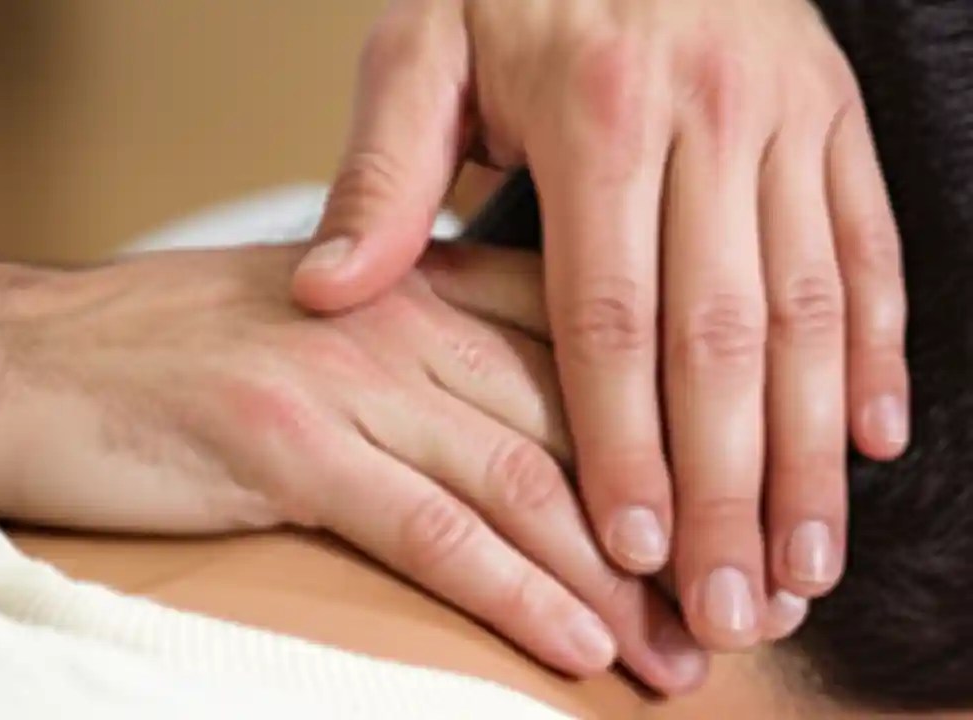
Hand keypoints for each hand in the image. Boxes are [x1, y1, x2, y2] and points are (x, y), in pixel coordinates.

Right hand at [0, 242, 711, 692]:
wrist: (18, 360)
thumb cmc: (157, 347)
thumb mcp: (304, 315)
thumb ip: (406, 339)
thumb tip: (499, 408)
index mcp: (406, 279)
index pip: (577, 340)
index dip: (664, 426)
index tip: (723, 511)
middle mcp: (394, 317)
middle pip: (574, 421)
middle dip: (666, 520)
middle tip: (731, 605)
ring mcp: (343, 378)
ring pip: (522, 481)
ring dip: (615, 578)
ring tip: (678, 655)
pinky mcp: (288, 448)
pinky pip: (434, 530)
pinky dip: (519, 593)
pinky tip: (577, 644)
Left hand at [293, 0, 908, 648]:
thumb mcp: (421, 46)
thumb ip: (381, 171)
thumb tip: (327, 290)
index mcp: (600, 111)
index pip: (610, 311)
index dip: (624, 440)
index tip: (629, 547)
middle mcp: (711, 120)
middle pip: (724, 338)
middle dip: (729, 487)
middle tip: (732, 604)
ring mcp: (788, 121)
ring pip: (813, 313)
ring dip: (812, 454)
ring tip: (806, 565)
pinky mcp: (835, 122)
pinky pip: (871, 249)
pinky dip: (879, 352)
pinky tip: (871, 443)